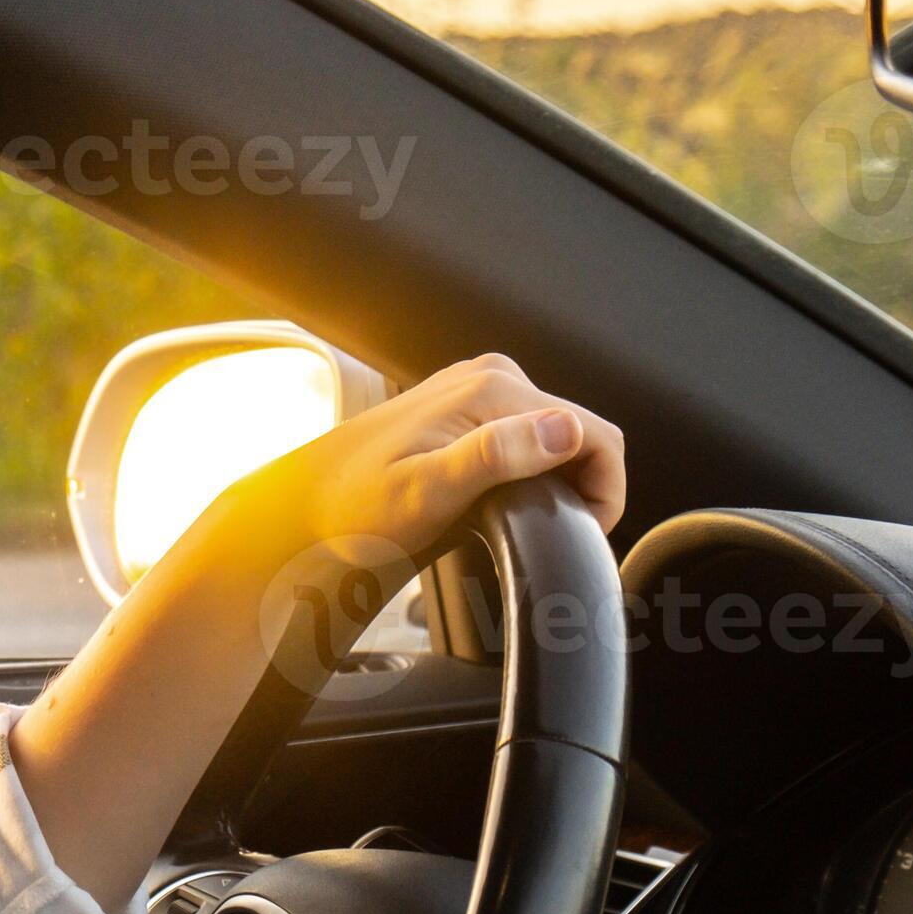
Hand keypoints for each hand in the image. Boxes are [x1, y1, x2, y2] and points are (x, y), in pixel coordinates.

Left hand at [247, 351, 626, 564]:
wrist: (305, 504)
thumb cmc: (356, 507)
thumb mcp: (427, 492)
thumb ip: (496, 457)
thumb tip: (564, 431)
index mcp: (494, 392)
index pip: (597, 434)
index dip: (607, 490)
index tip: (585, 533)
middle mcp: (493, 378)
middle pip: (581, 432)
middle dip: (583, 486)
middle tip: (554, 535)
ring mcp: (479, 389)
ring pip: (557, 435)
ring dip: (558, 480)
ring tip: (525, 521)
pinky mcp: (466, 408)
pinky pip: (527, 435)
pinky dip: (533, 471)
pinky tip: (503, 501)